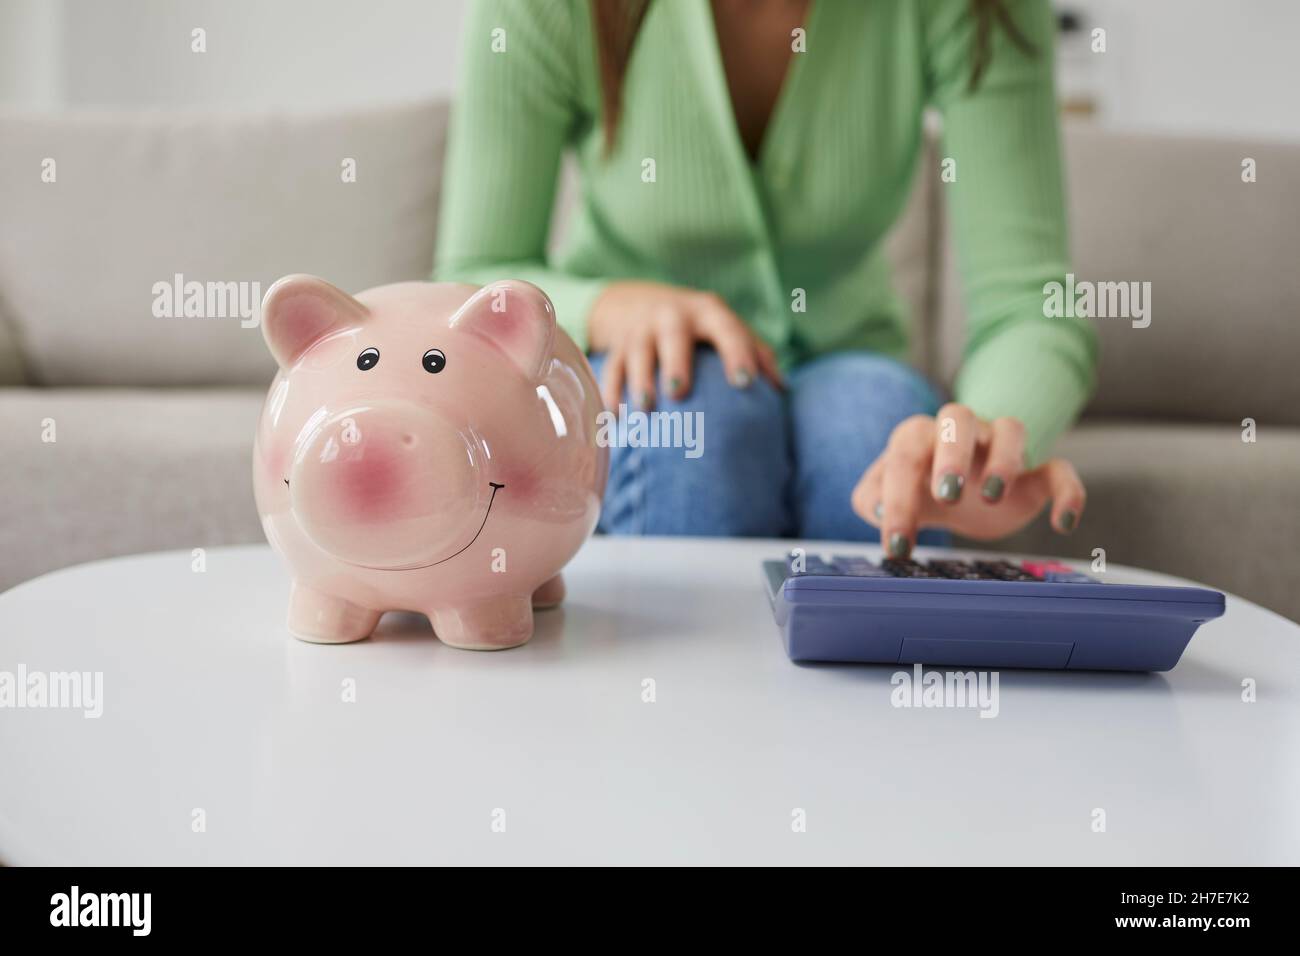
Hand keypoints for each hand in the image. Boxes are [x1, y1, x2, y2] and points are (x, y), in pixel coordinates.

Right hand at [587, 281, 782, 408]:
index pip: (727, 330)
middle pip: (673, 337)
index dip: (736, 353)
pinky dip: (611, 393)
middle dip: (675, 363)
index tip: (745, 382)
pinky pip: (611, 371)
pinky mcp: (616, 348)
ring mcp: (640, 330)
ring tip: (645, 408)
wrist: (640, 303)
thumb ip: (757, 354)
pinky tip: (616, 417)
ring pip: (637, 354)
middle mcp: (672, 316)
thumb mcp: (726, 328)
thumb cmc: (699, 328)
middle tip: (679, 393)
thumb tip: (781, 389)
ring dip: (639, 381)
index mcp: (708, 313)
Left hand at [850, 404, 1085, 556]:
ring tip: (993, 498)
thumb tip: (876, 509)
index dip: (898, 499)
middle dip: (952, 454)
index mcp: (919, 436)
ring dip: (1005, 459)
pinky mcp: (1038, 472)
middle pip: (957, 417)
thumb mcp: (892, 495)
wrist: (965, 489)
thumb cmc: (921, 488)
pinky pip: (1060, 469)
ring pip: (1011, 429)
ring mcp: (1000, 447)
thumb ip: (871, 497)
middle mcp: (960, 433)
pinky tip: (1062, 522)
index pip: (904, 456)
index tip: (898, 545)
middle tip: (946, 496)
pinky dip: (1068, 491)